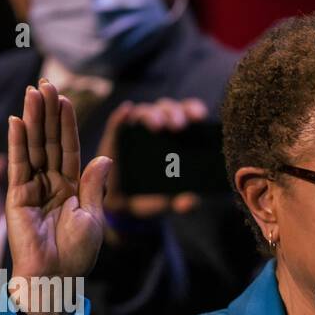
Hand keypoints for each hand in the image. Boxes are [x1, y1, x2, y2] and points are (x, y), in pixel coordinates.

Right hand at [6, 78, 110, 314]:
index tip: (65, 98)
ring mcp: (33, 188)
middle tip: (45, 83)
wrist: (58, 276)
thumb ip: (95, 186)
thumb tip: (105, 157)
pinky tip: (16, 121)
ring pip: (33, 148)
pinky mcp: (18, 197)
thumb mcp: (93, 216)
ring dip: (32, 120)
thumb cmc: (77, 253)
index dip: (67, 124)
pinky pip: (18, 165)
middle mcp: (51, 184)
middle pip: (49, 142)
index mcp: (72, 188)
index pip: (69, 148)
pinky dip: (17, 143)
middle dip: (47, 113)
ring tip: (32, 92)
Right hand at [95, 97, 209, 228]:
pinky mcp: (115, 135)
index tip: (199, 116)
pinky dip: (121, 116)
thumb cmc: (154, 196)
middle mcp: (158, 126)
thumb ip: (182, 203)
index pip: (188, 114)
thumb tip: (191, 203)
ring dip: (151, 114)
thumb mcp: (169, 202)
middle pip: (167, 109)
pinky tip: (126, 112)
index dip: (193, 110)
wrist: (125, 205)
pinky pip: (117, 122)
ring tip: (156, 125)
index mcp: (179, 137)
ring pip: (144, 112)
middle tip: (178, 126)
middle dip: (174, 113)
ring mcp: (135, 129)